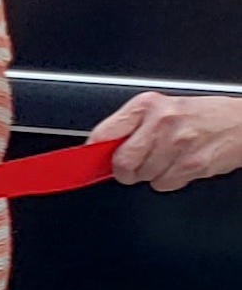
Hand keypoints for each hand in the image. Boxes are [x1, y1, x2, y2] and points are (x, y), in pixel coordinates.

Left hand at [93, 90, 241, 190]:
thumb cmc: (203, 116)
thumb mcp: (163, 109)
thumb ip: (132, 126)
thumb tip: (102, 149)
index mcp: (147, 105)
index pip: (104, 133)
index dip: (93, 153)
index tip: (87, 162)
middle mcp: (161, 122)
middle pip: (122, 162)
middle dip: (125, 170)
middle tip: (135, 165)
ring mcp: (177, 144)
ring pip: (143, 176)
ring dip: (152, 174)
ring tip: (169, 157)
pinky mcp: (192, 164)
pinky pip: (163, 184)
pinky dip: (169, 180)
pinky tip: (182, 164)